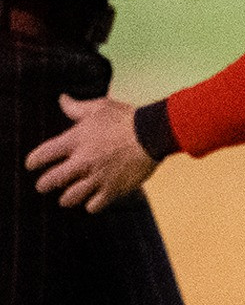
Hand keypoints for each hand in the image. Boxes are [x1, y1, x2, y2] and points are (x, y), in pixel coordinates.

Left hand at [23, 94, 156, 211]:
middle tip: (42, 187)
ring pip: (70, 197)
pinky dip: (91, 205)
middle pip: (52, 180)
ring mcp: (97, 177)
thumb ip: (77, 107)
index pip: (43, 154)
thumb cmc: (125, 118)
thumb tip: (62, 99)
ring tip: (66, 199)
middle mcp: (82, 161)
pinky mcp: (114, 188)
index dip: (34, 161)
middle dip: (44, 185)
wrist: (152, 134)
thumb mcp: (99, 107)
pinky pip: (95, 205)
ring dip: (66, 198)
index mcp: (74, 140)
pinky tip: (92, 203)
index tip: (31, 165)